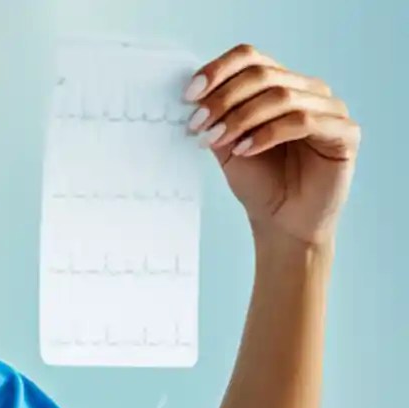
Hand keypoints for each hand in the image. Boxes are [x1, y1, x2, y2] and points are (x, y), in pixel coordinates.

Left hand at [185, 44, 360, 247]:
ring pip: (281, 96)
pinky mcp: (345, 133)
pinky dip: (268, 134)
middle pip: (263, 74)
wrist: (281, 222)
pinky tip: (244, 150)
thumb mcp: (226, 144)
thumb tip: (193, 94)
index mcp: (280, 84)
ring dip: (241, 117)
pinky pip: (304, 121)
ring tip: (215, 139)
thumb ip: (215, 116)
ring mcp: (330, 109)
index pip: (251, 58)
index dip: (218, 70)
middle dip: (224, 99)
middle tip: (198, 124)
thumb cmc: (258, 182)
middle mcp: (308, 90)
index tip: (189, 94)